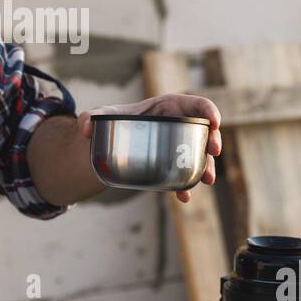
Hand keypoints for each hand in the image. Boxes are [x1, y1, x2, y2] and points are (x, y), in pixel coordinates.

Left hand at [76, 93, 221, 203]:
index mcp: (168, 107)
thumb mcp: (100, 116)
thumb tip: (86, 128)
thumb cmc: (110, 122)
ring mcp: (177, 146)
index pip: (195, 104)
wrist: (108, 145)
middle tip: (214, 152)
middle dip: (213, 140)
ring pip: (199, 155)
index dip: (209, 110)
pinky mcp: (171, 165)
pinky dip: (185, 186)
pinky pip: (183, 175)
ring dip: (206, 167)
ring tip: (207, 179)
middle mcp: (177, 125)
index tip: (215, 122)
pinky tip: (183, 197)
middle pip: (204, 130)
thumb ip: (90, 117)